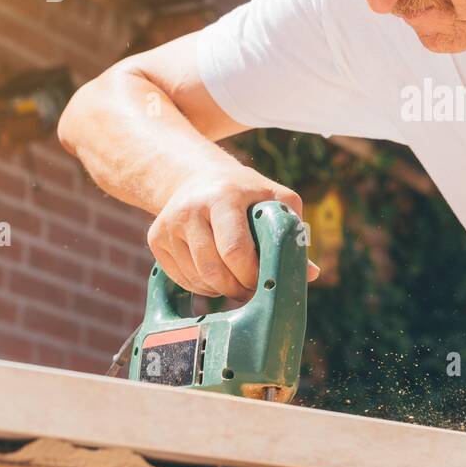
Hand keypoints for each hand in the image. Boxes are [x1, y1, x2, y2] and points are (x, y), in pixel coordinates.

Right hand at [147, 164, 319, 299]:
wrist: (196, 176)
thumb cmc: (245, 191)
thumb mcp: (274, 198)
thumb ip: (293, 231)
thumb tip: (309, 273)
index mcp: (223, 196)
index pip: (235, 250)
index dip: (252, 275)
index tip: (265, 281)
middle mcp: (191, 209)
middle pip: (214, 270)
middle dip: (238, 288)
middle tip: (252, 290)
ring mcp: (169, 225)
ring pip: (198, 279)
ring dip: (221, 290)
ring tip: (236, 281)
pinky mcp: (156, 239)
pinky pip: (182, 279)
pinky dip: (202, 286)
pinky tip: (215, 274)